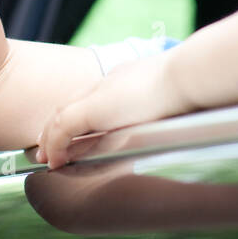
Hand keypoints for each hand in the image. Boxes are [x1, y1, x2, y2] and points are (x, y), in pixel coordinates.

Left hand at [34, 52, 187, 169]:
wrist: (187, 76)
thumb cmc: (190, 86)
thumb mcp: (173, 94)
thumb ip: (164, 103)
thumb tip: (176, 113)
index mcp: (127, 76)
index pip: (95, 95)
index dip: (80, 113)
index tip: (75, 132)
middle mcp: (109, 81)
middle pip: (72, 103)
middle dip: (57, 125)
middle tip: (49, 147)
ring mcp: (99, 93)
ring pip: (62, 115)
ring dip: (51, 138)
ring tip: (47, 158)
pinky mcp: (92, 108)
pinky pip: (63, 129)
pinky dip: (56, 145)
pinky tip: (55, 161)